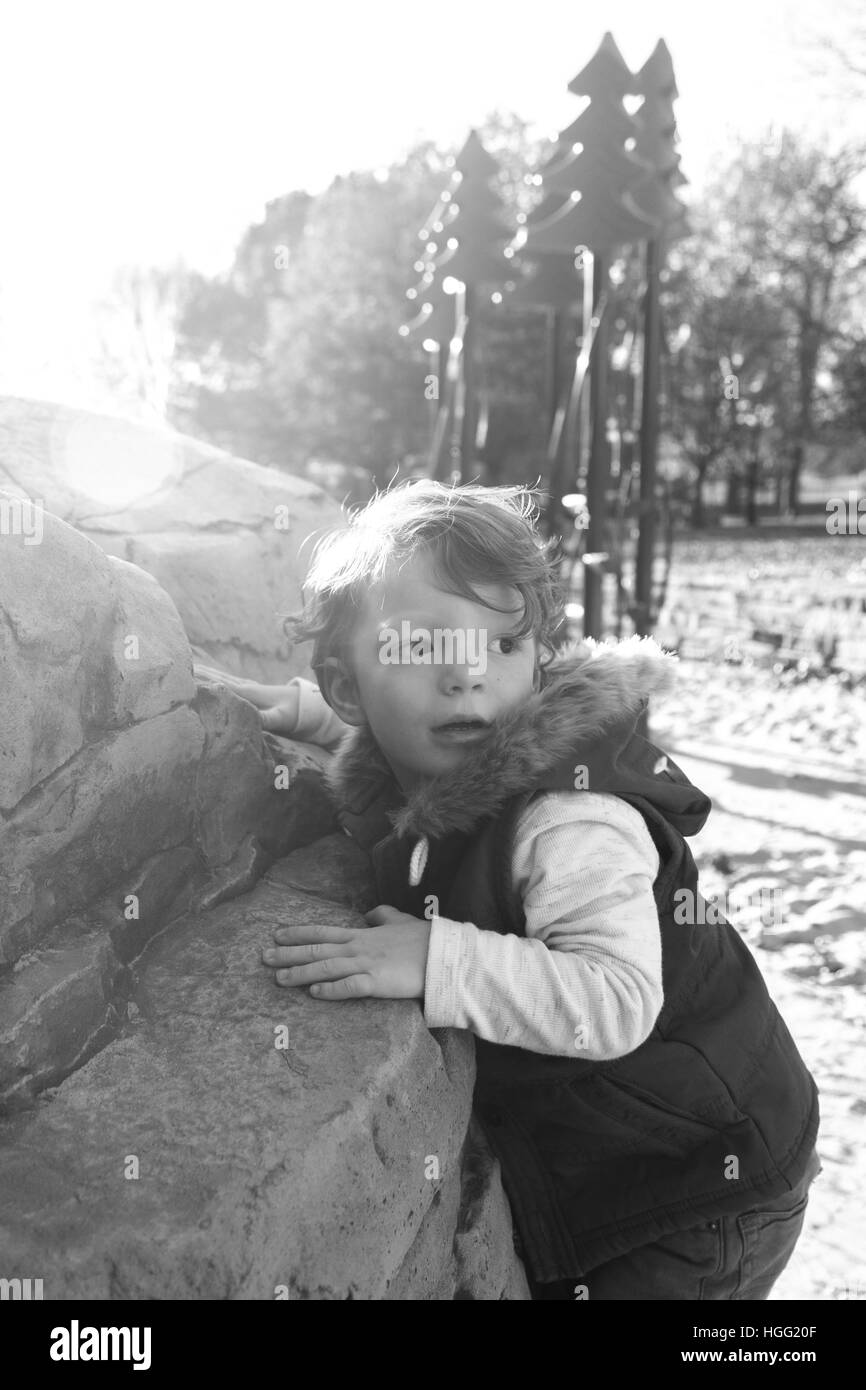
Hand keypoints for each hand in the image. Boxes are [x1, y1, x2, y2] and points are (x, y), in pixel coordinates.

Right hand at [192, 660, 300, 735]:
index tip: (184, 680)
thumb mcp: (281, 719)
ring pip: (219, 677)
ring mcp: (247, 686)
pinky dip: (213, 676)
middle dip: (197, 674)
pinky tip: (205, 674)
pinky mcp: (249, 689)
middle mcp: (245, 686)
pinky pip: (226, 681)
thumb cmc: (294, 713)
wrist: (307, 704)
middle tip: (174, 669)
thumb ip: (266, 719)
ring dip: (202, 672)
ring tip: (183, 667)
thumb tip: (250, 720)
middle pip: (216, 678)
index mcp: (249, 693)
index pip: (221, 686)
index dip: (203, 683)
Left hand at [261, 906, 431, 999]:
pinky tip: (313, 993)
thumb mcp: (400, 920)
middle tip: (263, 958)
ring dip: (300, 973)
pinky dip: (330, 990)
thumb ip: (381, 916)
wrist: (443, 955)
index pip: (322, 931)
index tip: (276, 935)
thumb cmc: (423, 939)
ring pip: (326, 968)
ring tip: (278, 978)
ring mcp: (366, 965)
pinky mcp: (377, 983)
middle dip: (288, 954)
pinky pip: (349, 987)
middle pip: (317, 949)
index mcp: (362, 934)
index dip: (298, 933)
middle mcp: (358, 948)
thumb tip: (368, 915)